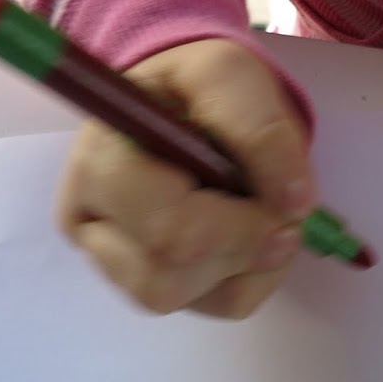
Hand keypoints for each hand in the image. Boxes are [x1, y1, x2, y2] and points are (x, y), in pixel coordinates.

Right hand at [57, 38, 314, 318]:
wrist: (183, 104)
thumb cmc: (195, 90)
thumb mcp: (229, 76)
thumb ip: (260, 130)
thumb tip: (293, 204)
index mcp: (99, 162)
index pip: (165, 228)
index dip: (237, 230)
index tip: (287, 204)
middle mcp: (89, 219)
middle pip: (167, 277)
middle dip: (243, 249)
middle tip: (276, 209)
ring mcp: (112, 260)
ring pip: (186, 298)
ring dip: (246, 266)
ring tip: (257, 216)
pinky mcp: (145, 284)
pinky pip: (210, 306)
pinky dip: (247, 278)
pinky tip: (245, 237)